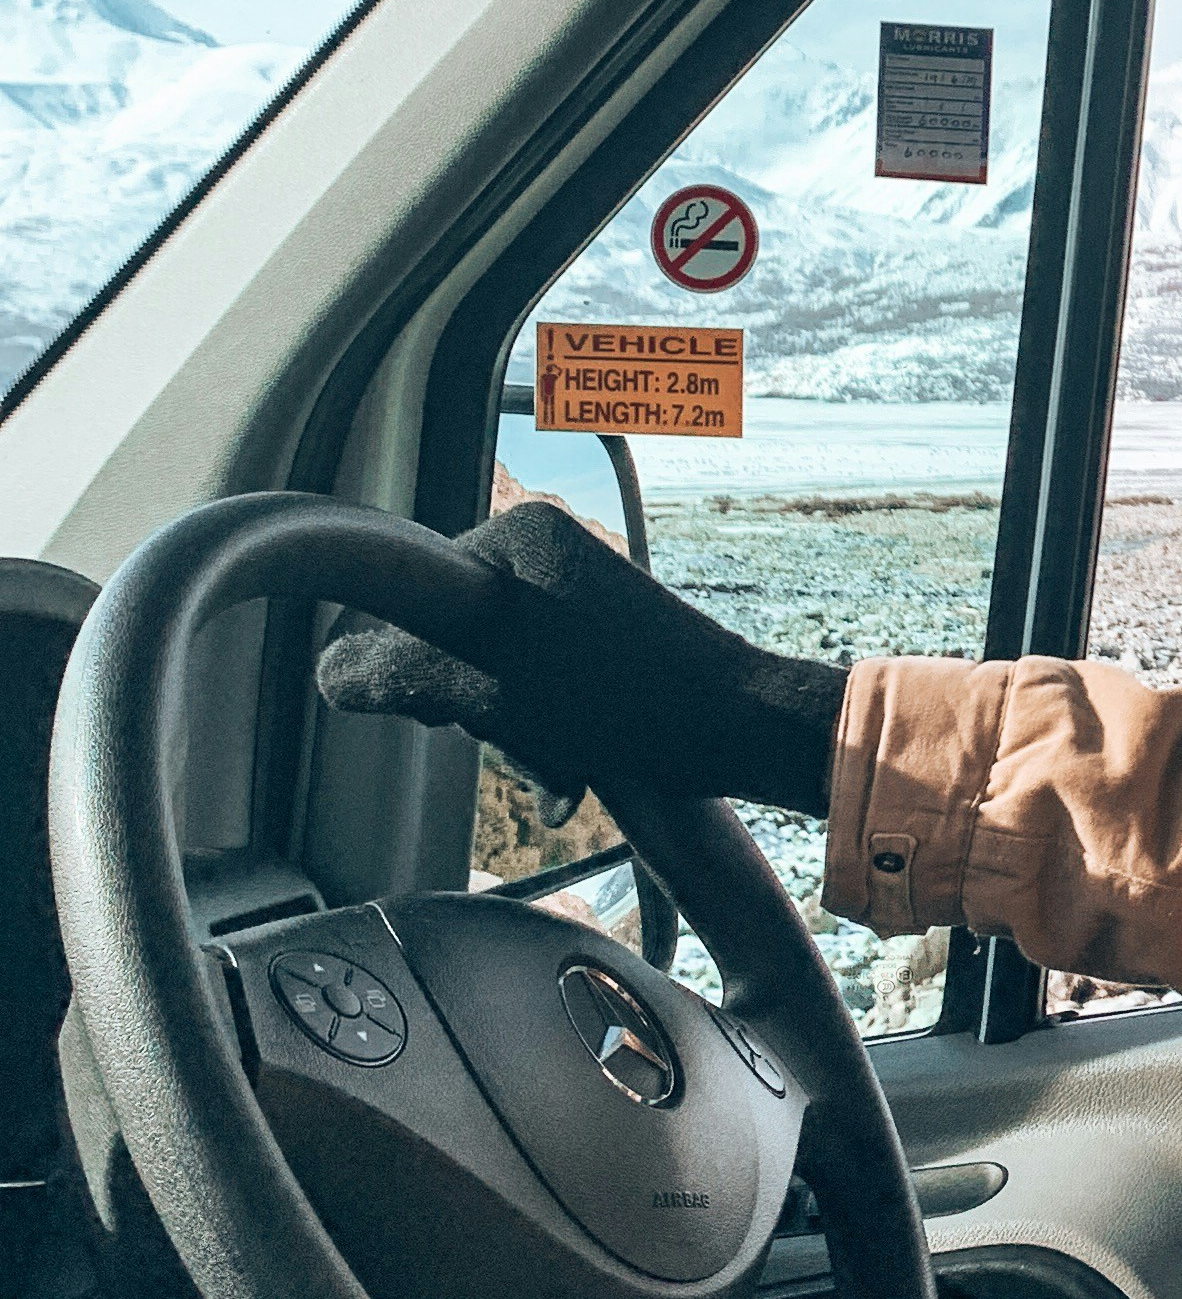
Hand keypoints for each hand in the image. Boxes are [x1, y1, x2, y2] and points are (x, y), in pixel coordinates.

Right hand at [315, 499, 847, 815]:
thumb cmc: (621, 698)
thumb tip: (329, 673)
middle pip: (452, 643)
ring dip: (514, 733)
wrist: (736, 728)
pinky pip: (540, 692)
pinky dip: (548, 736)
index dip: (412, 666)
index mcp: (517, 532)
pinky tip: (574, 767)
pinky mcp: (607, 642)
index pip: (411, 599)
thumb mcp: (484, 687)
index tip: (445, 707)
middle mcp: (548, 551)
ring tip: (558, 754)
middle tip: (511, 731)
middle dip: (473, 707)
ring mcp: (579, 595)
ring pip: (495, 678)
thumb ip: (392, 671)